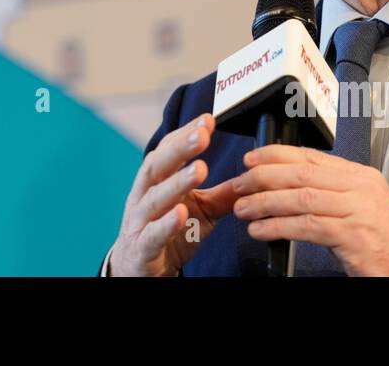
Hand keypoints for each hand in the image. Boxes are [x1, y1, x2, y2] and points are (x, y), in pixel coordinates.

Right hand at [109, 114, 240, 275]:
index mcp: (156, 181)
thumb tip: (250, 177)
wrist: (138, 268)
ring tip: (198, 169)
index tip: (208, 120)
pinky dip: (166, 223)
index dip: (185, 134)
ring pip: (155, 198)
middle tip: (202, 135)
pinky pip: (153, 234)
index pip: (169, 151)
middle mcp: (144, 196)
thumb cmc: (167, 233)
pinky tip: (180, 213)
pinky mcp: (142, 248)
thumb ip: (222, 195)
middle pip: (157, 166)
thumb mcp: (200, 211)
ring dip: (176, 182)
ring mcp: (140, 221)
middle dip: (179, 149)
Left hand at [231, 145, 388, 275]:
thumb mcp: (359, 203)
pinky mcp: (351, 235)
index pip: (312, 156)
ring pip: (301, 198)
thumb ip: (331, 188)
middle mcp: (359, 188)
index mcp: (360, 176)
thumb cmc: (380, 237)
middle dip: (264, 177)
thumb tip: (287, 180)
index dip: (277, 155)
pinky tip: (260, 230)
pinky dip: (278, 227)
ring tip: (243, 208)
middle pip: (302, 173)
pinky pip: (306, 226)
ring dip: (265, 202)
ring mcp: (356, 210)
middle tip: (240, 184)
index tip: (252, 158)